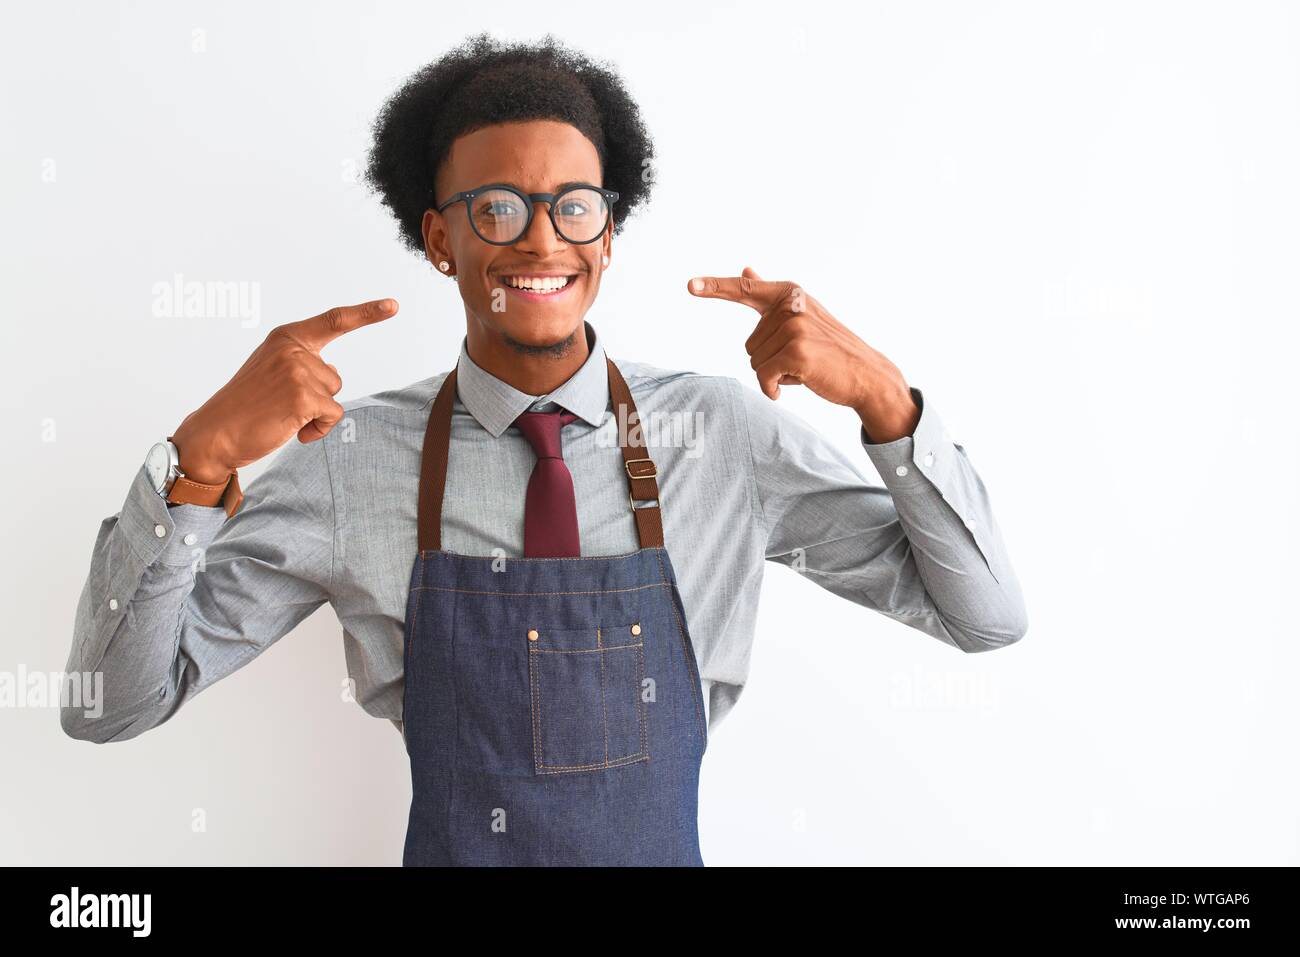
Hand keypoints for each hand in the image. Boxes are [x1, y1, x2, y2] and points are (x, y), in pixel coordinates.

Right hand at [171, 299, 398, 482]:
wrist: (215, 433)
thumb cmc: (246, 407)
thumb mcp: (272, 371)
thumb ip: (303, 362)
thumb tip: (333, 368)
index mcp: (285, 338)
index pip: (334, 321)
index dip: (367, 313)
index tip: (393, 305)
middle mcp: (292, 349)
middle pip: (335, 376)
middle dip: (317, 398)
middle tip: (280, 406)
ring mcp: (298, 372)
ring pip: (334, 397)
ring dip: (316, 415)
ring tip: (283, 416)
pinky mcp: (303, 398)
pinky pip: (333, 416)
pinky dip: (319, 429)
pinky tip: (294, 430)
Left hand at [686, 267, 918, 441]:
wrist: (865, 374)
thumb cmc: (829, 349)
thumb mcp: (801, 317)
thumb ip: (770, 297)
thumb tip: (746, 269)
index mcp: (789, 293)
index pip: (745, 289)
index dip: (714, 287)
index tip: (689, 286)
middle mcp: (791, 305)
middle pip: (749, 344)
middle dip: (770, 359)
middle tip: (803, 358)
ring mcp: (794, 327)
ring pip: (755, 362)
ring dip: (776, 374)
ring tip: (806, 367)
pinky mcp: (797, 351)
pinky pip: (763, 376)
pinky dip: (773, 388)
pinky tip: (799, 383)